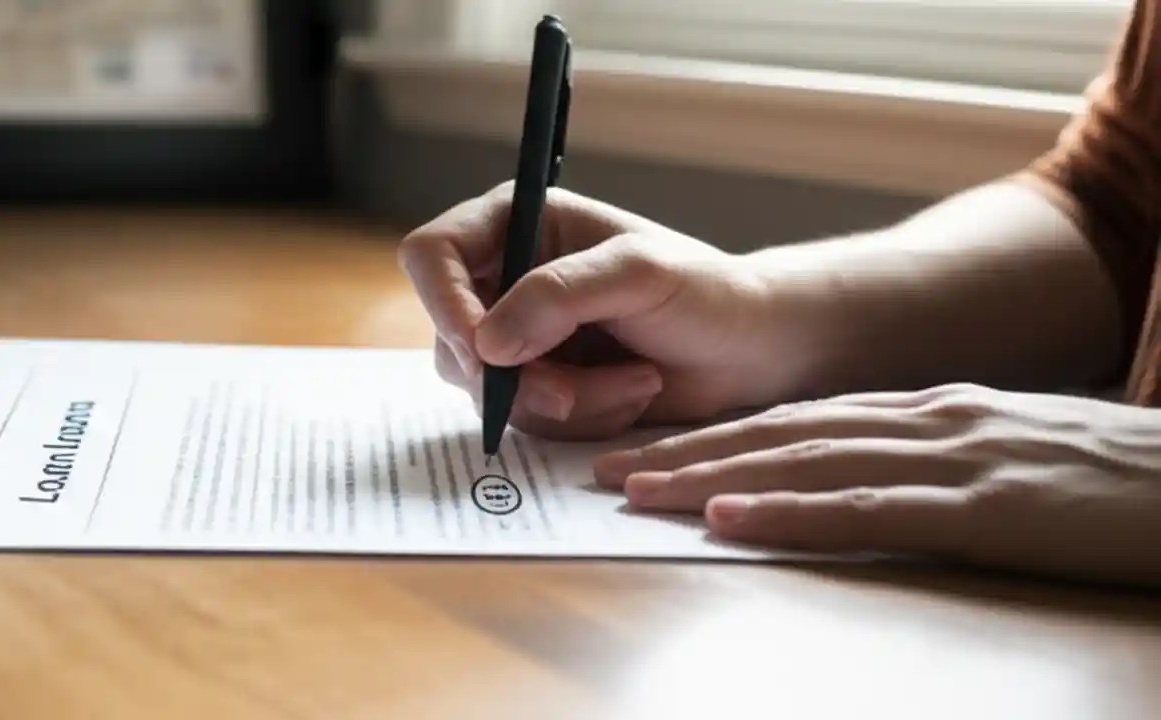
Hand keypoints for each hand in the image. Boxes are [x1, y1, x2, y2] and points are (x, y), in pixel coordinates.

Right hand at [399, 183, 792, 439]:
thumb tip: (488, 343)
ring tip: (635, 379)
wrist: (750, 349)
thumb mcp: (638, 274)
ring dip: (563, 399)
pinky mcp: (540, 385)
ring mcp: (520, 337)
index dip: (444, 304)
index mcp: (518, 223)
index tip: (484, 350)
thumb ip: (560, 295)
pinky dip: (580, 418)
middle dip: (518, 375)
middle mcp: (506, 278)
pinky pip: (525, 418)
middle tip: (574, 390)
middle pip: (452, 336)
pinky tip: (630, 392)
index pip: (432, 255)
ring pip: (488, 388)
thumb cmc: (705, 291)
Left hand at [594, 383, 1160, 587]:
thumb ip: (930, 454)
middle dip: (690, 450)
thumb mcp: (1005, 450)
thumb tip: (855, 470)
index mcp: (930, 409)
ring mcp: (954, 459)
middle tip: (610, 471)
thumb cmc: (1106, 476)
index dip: (718, 431)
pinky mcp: (987, 510)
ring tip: (640, 491)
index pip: (800, 417)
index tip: (650, 448)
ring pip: (806, 460)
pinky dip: (792, 511)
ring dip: (714, 475)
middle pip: (783, 432)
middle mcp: (927, 420)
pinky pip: (868, 509)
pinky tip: (732, 518)